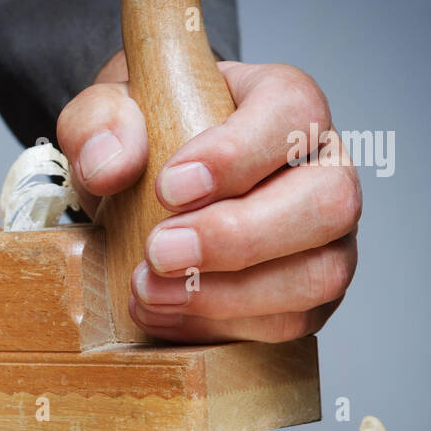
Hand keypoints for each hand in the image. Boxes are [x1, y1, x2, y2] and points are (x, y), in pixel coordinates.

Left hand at [56, 52, 360, 342]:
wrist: (144, 197)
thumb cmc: (144, 143)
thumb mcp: (106, 115)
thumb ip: (101, 123)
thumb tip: (111, 166)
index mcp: (285, 103)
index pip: (293, 112)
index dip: (237, 154)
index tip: (168, 188)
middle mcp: (323, 168)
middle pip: (329, 201)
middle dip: (237, 237)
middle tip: (159, 251)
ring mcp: (327, 237)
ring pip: (319, 274)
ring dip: (229, 296)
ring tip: (151, 289)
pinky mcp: (308, 294)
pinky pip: (289, 323)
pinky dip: (220, 327)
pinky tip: (163, 313)